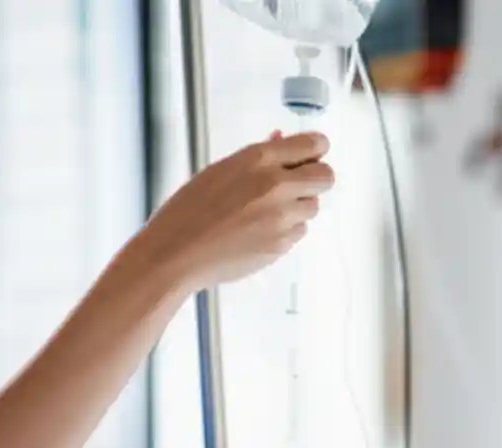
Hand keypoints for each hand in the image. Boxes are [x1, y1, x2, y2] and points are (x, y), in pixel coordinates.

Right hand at [134, 130, 334, 292]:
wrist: (175, 253)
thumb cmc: (188, 211)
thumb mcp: (220, 170)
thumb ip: (258, 157)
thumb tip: (282, 140)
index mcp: (258, 159)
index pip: (315, 144)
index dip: (316, 150)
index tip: (312, 155)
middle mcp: (276, 185)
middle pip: (326, 176)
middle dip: (315, 179)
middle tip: (297, 184)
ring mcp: (281, 217)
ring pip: (312, 206)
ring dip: (297, 207)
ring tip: (265, 213)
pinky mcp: (281, 245)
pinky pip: (298, 232)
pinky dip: (285, 231)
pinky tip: (257, 232)